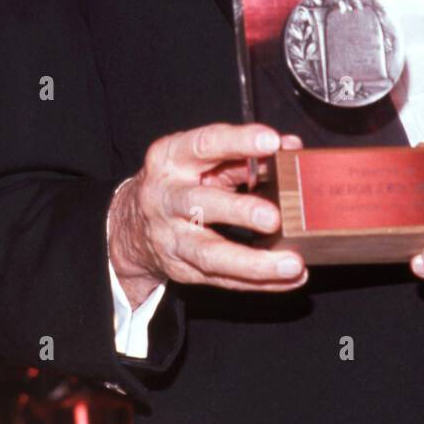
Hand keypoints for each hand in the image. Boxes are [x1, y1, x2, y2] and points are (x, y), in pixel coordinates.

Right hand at [107, 123, 307, 307]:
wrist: (131, 224)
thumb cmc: (180, 180)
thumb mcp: (200, 158)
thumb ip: (244, 151)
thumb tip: (291, 147)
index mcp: (171, 158)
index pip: (204, 145)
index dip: (238, 141)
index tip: (272, 142)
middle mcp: (167, 198)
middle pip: (201, 204)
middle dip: (240, 211)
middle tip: (275, 217)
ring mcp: (172, 238)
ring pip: (211, 254)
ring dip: (255, 262)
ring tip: (292, 264)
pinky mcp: (182, 269)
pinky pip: (224, 279)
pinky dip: (261, 282)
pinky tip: (291, 279)